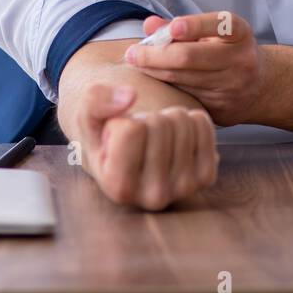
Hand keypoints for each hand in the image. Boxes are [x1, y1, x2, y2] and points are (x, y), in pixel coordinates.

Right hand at [74, 83, 218, 210]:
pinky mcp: (206, 176)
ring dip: (167, 116)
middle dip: (146, 117)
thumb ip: (94, 101)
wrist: (134, 154)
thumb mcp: (86, 117)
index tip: (117, 136)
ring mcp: (183, 188)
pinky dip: (190, 118)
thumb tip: (130, 96)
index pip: (131, 131)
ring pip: (181, 122)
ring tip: (155, 136)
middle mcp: (153, 196)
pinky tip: (176, 135)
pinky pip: (202, 125)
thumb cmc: (106, 136)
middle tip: (140, 134)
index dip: (121, 121)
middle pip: (158, 124)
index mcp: (118, 187)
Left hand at [122, 11, 264, 125]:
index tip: (172, 27)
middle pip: (190, 57)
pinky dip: (166, 88)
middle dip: (155, 55)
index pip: (219, 25)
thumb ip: (180, 26)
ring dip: (154, 72)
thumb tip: (149, 24)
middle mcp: (240, 59)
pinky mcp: (223, 109)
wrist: (261, 86)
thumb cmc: (226, 51)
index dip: (194, 25)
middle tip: (131, 53)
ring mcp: (233, 86)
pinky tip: (151, 82)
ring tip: (135, 65)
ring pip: (183, 80)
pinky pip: (186, 97)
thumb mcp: (212, 32)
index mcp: (240, 34)